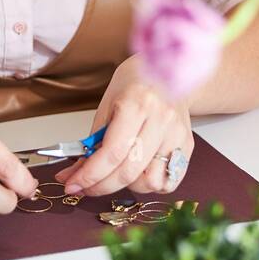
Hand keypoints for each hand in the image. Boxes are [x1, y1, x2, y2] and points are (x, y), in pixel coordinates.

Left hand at [54, 57, 193, 196]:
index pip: (112, 153)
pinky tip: (138, 173)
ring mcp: (177, 134)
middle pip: (129, 171)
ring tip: (117, 172)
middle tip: (84, 188)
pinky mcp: (187, 145)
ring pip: (150, 182)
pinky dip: (150, 184)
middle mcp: (161, 120)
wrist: (167, 71)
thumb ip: (93, 142)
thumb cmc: (133, 85)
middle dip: (101, 186)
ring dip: (128, 186)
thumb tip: (75, 174)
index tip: (72, 185)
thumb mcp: (106, 106)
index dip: (89, 175)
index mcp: (138, 103)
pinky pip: (168, 182)